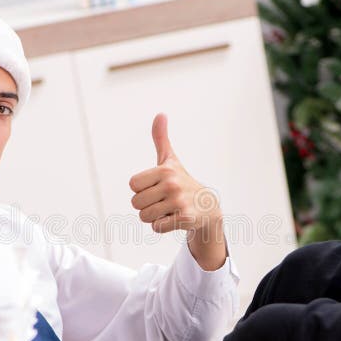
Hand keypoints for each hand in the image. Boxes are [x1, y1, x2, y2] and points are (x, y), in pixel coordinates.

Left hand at [129, 114, 225, 269]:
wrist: (207, 206)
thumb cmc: (182, 181)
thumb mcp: (170, 160)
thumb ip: (161, 139)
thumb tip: (160, 113)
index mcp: (164, 170)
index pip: (133, 185)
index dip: (141, 189)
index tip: (156, 187)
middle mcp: (172, 184)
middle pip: (136, 203)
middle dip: (146, 205)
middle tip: (162, 201)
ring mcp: (179, 202)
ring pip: (145, 216)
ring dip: (154, 217)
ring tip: (168, 209)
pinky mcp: (184, 218)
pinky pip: (156, 227)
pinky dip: (162, 226)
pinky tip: (175, 218)